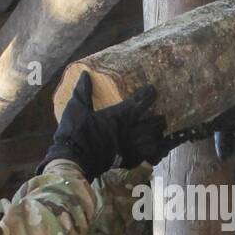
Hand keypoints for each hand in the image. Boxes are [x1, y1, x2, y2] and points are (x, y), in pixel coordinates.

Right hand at [39, 73, 170, 180]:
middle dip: (159, 118)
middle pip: (155, 122)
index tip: (152, 90)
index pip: (142, 101)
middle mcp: (131, 130)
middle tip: (158, 115)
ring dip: (158, 134)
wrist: (75, 160)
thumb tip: (85, 74)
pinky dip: (156, 152)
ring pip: (156, 139)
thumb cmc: (75, 133)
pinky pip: (151, 156)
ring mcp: (133, 147)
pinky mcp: (131, 160)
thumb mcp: (76, 108)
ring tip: (158, 132)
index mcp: (120, 115)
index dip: (149, 94)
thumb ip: (83, 91)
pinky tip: (157, 150)